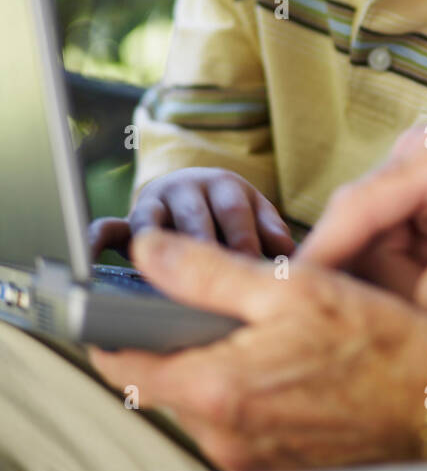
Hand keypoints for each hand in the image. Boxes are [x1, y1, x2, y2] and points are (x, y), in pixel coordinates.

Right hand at [88, 168, 295, 260]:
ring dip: (158, 250)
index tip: (256, 274)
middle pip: (195, 221)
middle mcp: (187, 190)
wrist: (190, 192)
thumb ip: (274, 234)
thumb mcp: (257, 217)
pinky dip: (95, 241)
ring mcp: (154, 205)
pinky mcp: (127, 224)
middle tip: (214, 283)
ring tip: (163, 278)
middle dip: (205, 252)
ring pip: (153, 224)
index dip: (245, 244)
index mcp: (225, 187)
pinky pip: (105, 229)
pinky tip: (88, 259)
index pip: (236, 214)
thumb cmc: (231, 215)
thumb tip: (294, 258)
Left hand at [89, 229, 426, 470]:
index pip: (125, 367)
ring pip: (207, 410)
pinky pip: (242, 434)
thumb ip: (207, 270)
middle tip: (231, 313)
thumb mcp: (290, 285)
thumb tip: (150, 251)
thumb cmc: (378, 341)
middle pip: (168, 387)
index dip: (115, 333)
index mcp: (218, 389)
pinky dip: (254, 404)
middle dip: (185, 348)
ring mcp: (252, 466)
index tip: (118, 311)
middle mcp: (228, 440)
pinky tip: (294, 376)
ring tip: (276, 343)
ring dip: (224, 375)